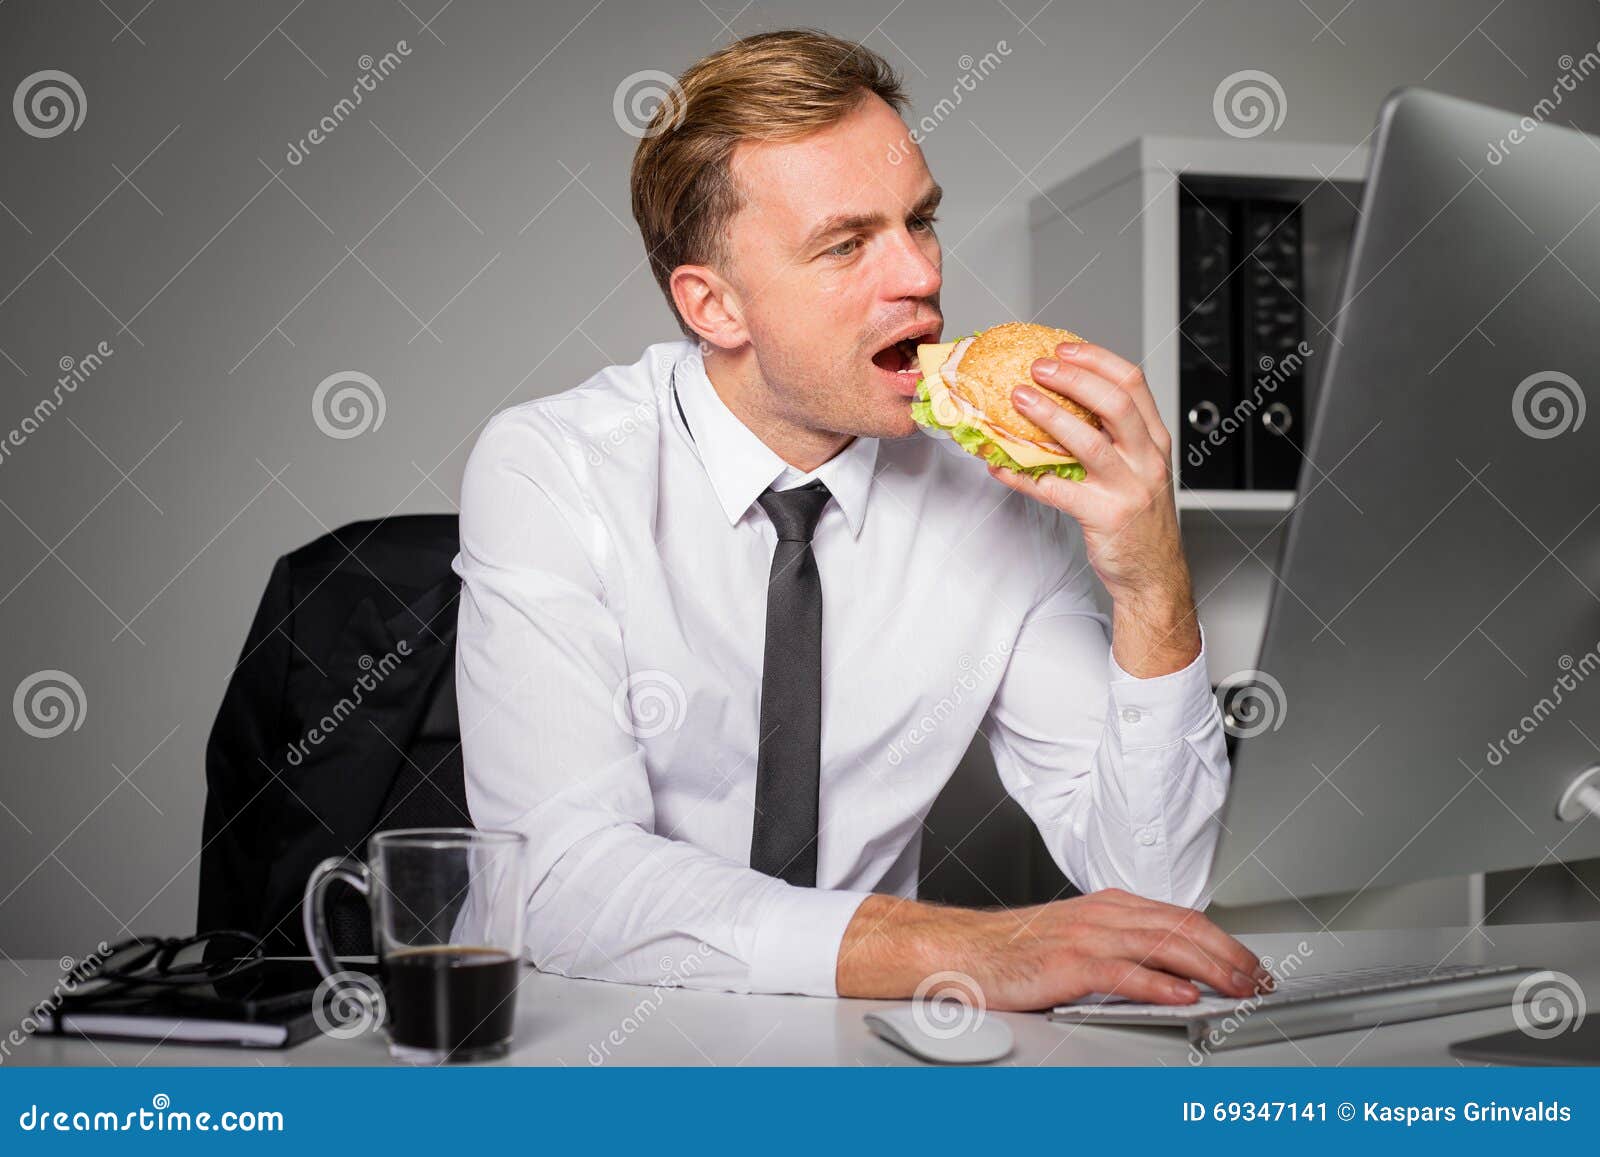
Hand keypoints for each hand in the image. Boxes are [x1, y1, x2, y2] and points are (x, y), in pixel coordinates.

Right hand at [838, 889, 1271, 1010]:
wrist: (957, 949)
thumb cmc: (1010, 950)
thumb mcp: (1075, 938)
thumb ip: (1119, 948)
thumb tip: (1169, 972)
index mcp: (1108, 906)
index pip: (1180, 917)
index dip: (1222, 940)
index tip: (1249, 963)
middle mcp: (1102, 914)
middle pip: (1181, 927)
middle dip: (1228, 954)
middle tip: (1259, 979)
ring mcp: (1084, 936)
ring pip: (1162, 946)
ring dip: (1209, 968)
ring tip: (1238, 988)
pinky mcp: (1065, 964)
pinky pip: (1122, 973)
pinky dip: (1158, 985)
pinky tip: (1182, 997)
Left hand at [985, 339, 1198, 674]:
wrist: (1153, 573)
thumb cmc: (1138, 518)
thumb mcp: (1136, 468)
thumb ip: (1109, 437)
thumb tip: (1056, 403)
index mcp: (1154, 439)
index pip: (1132, 382)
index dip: (1095, 359)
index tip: (1062, 348)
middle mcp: (1147, 458)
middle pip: (1114, 402)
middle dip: (1072, 378)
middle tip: (1036, 368)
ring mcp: (1129, 488)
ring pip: (1087, 442)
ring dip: (1047, 417)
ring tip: (1016, 400)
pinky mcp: (1105, 516)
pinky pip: (1056, 489)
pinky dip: (1023, 475)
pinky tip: (998, 464)